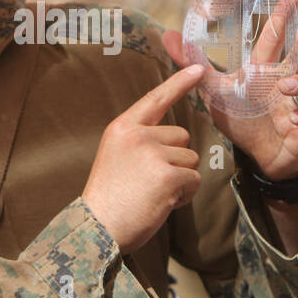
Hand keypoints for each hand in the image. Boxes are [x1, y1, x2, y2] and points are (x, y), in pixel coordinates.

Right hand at [82, 64, 205, 253]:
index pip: (155, 99)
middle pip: (182, 137)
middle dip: (175, 160)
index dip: (179, 83)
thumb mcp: (115, 157)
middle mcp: (138, 135)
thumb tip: (174, 142)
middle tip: (150, 182)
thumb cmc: (109, 199)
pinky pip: (194, 179)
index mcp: (122, 128)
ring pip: (191, 159)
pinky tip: (162, 203)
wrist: (98, 228)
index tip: (199, 69)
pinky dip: (184, 194)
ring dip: (181, 179)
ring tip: (154, 193)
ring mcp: (153, 153)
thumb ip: (139, 142)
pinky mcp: (168, 174)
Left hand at [161, 0, 297, 180]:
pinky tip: (296, 119)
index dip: (283, 15)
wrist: (258, 157)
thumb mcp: (213, 90)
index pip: (275, 37)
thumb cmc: (241, 118)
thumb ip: (192, 64)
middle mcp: (287, 81)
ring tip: (285, 87)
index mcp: (265, 69)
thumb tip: (167, 35)